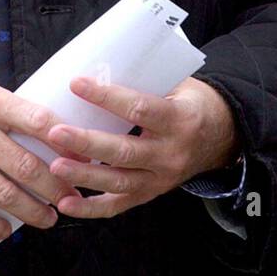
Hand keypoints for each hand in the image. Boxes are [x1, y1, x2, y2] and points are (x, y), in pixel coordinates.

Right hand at [0, 74, 80, 241]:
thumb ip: (2, 109)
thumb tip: (46, 133)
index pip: (36, 119)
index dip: (65, 143)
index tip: (83, 159)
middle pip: (25, 164)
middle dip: (55, 187)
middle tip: (71, 198)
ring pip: (2, 192)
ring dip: (31, 211)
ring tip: (46, 218)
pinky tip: (5, 230)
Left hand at [43, 75, 241, 219]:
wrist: (222, 136)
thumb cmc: (190, 102)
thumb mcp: (177, 84)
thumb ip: (144, 81)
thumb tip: (97, 67)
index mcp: (179, 119)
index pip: (140, 109)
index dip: (107, 97)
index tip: (76, 83)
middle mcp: (171, 153)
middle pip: (125, 151)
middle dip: (87, 143)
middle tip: (55, 133)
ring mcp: (161, 179)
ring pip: (119, 182)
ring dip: (84, 176)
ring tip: (55, 167)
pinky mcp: (151, 194)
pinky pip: (119, 206)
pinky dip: (91, 208)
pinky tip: (65, 203)